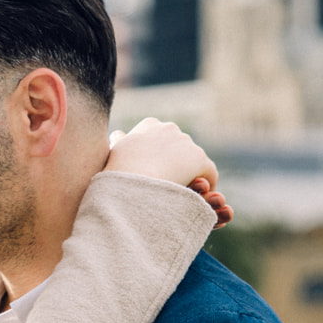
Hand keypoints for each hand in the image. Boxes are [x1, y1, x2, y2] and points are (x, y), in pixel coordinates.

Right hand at [106, 119, 230, 228]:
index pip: (162, 139)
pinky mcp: (199, 159)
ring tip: (180, 194)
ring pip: (194, 162)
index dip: (160, 158)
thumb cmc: (117, 170)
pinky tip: (194, 198)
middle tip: (169, 186)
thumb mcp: (113, 151)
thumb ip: (118, 141)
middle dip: (177, 165)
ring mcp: (186, 143)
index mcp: (149, 125)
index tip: (155, 173)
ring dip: (190, 176)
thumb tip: (118, 134)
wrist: (129, 181)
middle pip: (180, 150)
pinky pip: (209, 174)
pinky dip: (205, 186)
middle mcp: (170, 128)